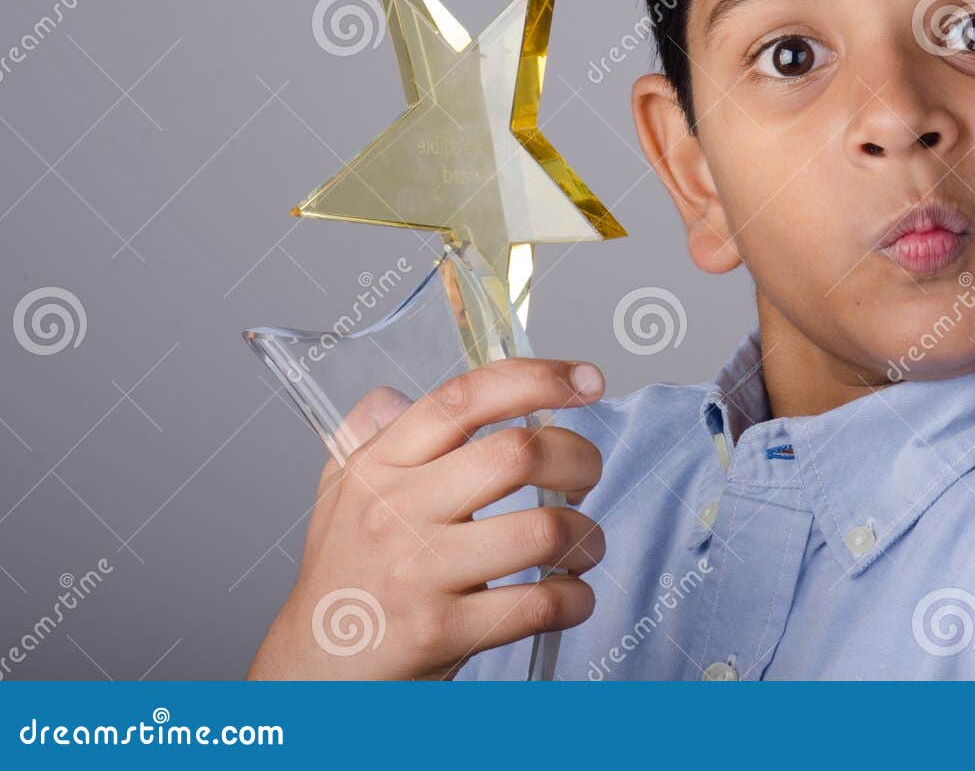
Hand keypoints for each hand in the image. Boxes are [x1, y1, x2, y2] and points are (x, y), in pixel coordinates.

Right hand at [247, 358, 606, 679]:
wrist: (310, 673)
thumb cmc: (341, 579)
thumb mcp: (338, 496)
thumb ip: (366, 439)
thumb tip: (393, 394)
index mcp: (380, 465)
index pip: (465, 398)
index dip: (536, 378)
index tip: (586, 379)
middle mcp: (396, 510)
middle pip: (517, 455)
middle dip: (578, 459)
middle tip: (587, 476)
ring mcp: (419, 572)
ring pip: (542, 531)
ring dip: (586, 536)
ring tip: (585, 545)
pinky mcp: (442, 630)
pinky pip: (538, 604)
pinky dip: (575, 599)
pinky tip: (571, 596)